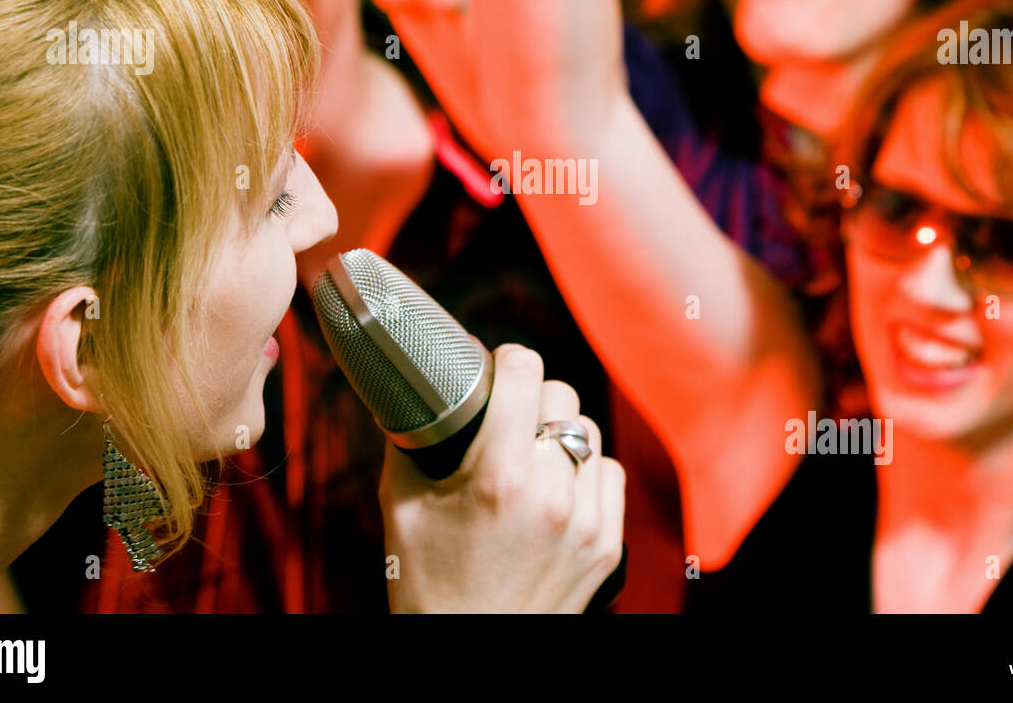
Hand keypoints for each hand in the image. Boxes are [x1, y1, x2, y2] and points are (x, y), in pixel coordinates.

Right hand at [380, 344, 624, 612]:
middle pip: (561, 394)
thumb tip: (420, 391)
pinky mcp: (607, 544)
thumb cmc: (427, 584)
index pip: (525, 370)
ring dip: (561, 434)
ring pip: (589, 431)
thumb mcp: (402, 505)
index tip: (496, 369)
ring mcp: (587, 519)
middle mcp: (552, 491)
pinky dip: (586, 472)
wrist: (466, 652)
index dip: (506, 360)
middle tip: (506, 418)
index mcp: (499, 475)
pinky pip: (610, 473)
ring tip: (531, 456)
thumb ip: (413, 440)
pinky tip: (557, 488)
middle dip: (531, 397)